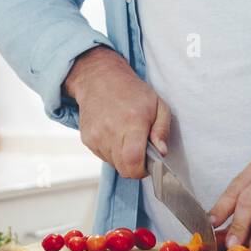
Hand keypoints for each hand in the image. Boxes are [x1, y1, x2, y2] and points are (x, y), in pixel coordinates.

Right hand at [64, 46, 169, 177]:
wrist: (99, 79)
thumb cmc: (132, 92)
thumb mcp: (158, 105)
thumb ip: (163, 130)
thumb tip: (162, 152)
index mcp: (132, 122)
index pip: (133, 161)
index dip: (142, 170)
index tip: (148, 165)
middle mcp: (111, 130)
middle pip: (123, 168)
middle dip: (134, 167)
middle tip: (140, 152)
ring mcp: (96, 136)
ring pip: (113, 164)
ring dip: (122, 158)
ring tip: (126, 138)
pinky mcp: (87, 139)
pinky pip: (103, 157)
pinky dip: (111, 152)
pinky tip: (114, 134)